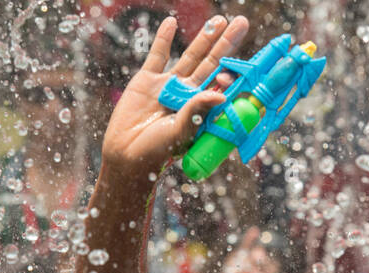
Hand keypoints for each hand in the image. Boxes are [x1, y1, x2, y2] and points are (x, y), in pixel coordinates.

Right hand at [99, 15, 248, 185]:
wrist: (126, 156)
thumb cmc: (156, 152)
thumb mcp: (180, 133)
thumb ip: (198, 112)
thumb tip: (222, 94)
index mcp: (201, 109)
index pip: (222, 84)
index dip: (233, 71)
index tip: (241, 62)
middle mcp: (188, 94)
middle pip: (211, 63)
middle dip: (226, 43)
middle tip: (242, 23)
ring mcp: (168, 85)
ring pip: (190, 56)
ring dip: (204, 37)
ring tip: (219, 20)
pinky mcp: (147, 81)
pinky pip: (157, 55)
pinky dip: (163, 39)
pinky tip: (172, 23)